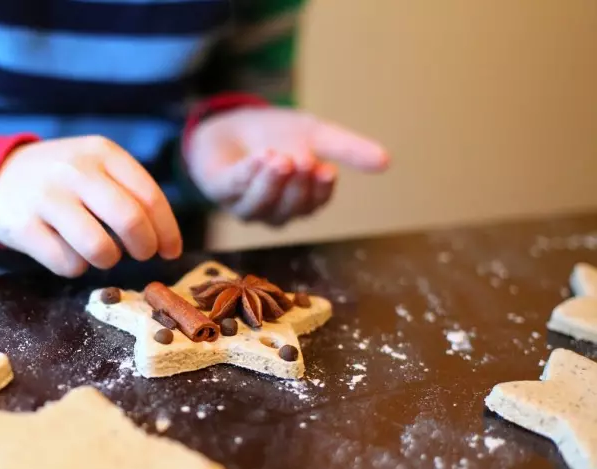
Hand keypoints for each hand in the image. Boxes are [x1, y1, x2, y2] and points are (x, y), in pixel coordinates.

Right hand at [0, 136, 182, 276]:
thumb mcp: (94, 168)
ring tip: (102, 254)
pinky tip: (69, 253)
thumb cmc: (62, 181)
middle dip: (144, 248)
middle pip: (130, 220)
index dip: (167, 230)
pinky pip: (67, 263)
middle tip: (142, 256)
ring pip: (99, 248)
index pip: (149, 196)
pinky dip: (76, 267)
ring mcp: (46, 197)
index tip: (170, 251)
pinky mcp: (23, 226)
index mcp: (101, 152)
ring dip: (109, 260)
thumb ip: (128, 192)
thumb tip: (166, 240)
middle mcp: (75, 170)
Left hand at [186, 107, 389, 225]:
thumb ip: (348, 149)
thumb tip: (387, 162)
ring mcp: (243, 203)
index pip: (312, 204)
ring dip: (271, 182)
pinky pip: (233, 187)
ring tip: (280, 158)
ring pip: (258, 204)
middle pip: (287, 209)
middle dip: (296, 186)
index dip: (320, 192)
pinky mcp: (217, 189)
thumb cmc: (277, 136)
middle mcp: (271, 210)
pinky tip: (260, 156)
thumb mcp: (316, 136)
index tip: (328, 171)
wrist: (232, 123)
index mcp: (297, 201)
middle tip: (303, 161)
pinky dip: (247, 173)